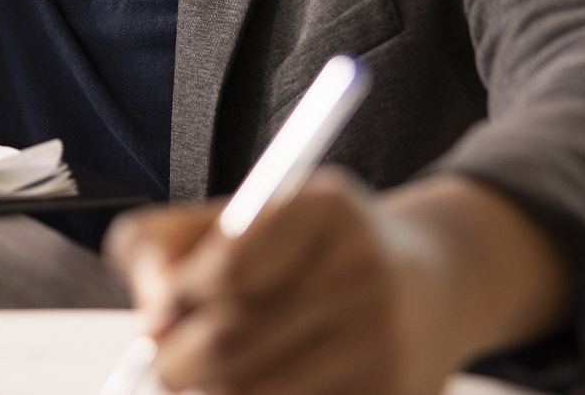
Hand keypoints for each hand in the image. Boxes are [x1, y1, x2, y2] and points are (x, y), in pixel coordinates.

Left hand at [106, 170, 573, 394]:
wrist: (434, 283)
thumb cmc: (313, 247)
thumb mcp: (251, 214)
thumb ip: (172, 239)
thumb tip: (150, 306)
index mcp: (326, 209)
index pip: (226, 268)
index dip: (175, 300)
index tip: (158, 316)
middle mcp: (363, 272)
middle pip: (230, 342)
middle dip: (177, 363)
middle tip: (168, 365)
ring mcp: (384, 342)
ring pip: (253, 392)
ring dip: (216, 391)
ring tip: (219, 376)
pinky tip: (275, 381)